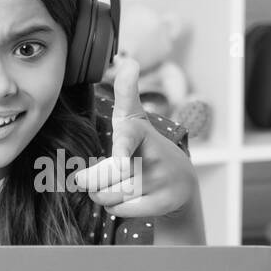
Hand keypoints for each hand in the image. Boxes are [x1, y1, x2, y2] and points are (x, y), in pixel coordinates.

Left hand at [68, 57, 196, 218]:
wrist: (181, 179)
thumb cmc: (144, 145)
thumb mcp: (135, 117)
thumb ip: (126, 92)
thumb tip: (129, 61)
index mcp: (138, 131)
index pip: (127, 140)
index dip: (121, 151)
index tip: (119, 161)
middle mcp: (152, 155)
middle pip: (104, 177)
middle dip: (91, 181)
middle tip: (90, 177)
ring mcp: (160, 180)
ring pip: (109, 196)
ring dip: (102, 195)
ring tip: (114, 185)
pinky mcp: (163, 203)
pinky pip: (120, 210)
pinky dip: (116, 207)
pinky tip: (129, 198)